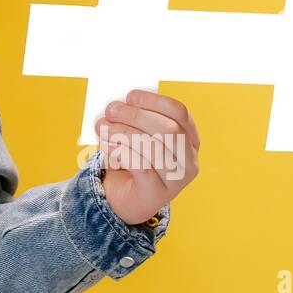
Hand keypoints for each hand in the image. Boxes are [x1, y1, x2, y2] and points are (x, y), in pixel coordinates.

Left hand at [92, 88, 198, 225]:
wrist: (124, 197)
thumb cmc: (132, 158)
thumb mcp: (136, 134)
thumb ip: (133, 119)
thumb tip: (117, 105)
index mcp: (189, 139)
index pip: (180, 113)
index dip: (155, 101)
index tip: (130, 95)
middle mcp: (189, 160)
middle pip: (169, 130)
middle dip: (136, 116)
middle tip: (111, 109)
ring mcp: (176, 180)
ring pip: (154, 148)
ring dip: (124, 133)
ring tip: (102, 127)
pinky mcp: (157, 194)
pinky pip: (140, 167)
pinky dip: (121, 151)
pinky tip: (106, 144)